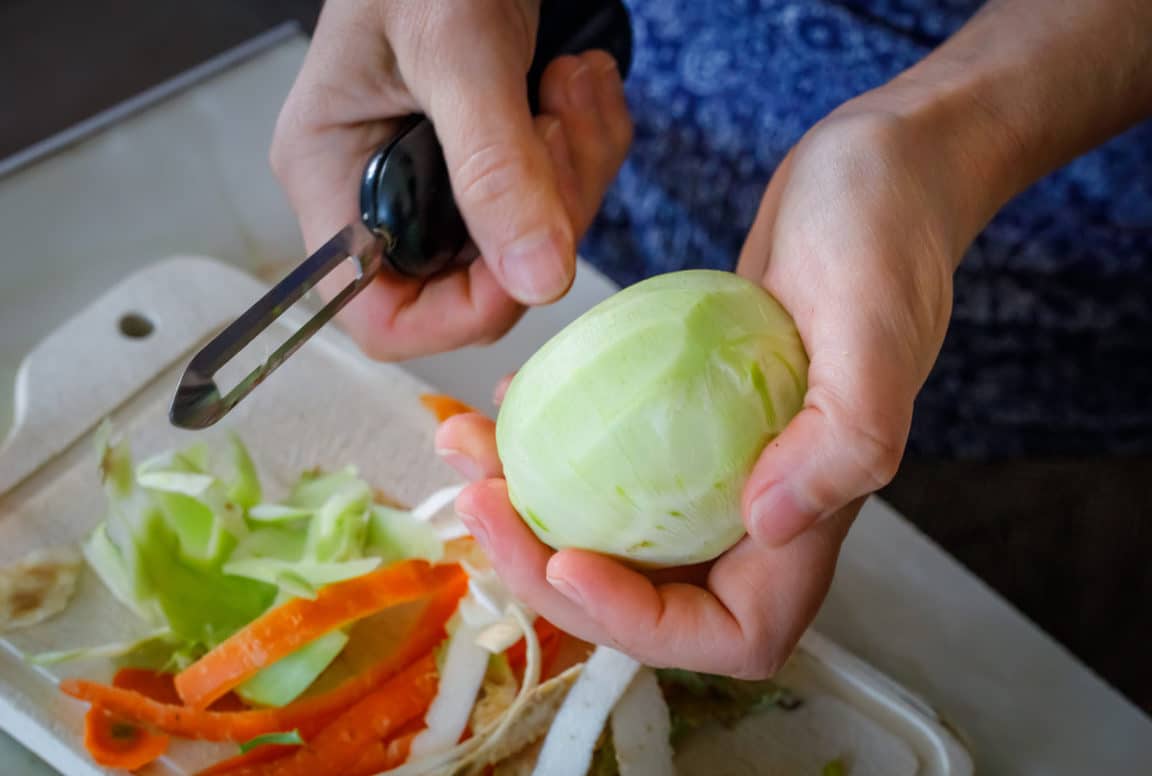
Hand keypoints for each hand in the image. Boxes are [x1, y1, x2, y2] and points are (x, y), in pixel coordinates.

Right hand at [270, 0, 631, 358]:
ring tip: (572, 82)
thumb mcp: (457, 51)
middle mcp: (385, 192)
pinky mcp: (498, 156)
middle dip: (543, 212)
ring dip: (577, 167)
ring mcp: (446, 177)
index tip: (524, 261)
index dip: (454, 314)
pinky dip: (589, 140)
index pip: (378, 312)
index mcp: (333, 177)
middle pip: (477, 279)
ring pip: (533, 237)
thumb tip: (537, 280)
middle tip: (559, 124)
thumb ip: (494, 167)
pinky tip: (578, 77)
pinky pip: (561, 192)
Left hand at [436, 102, 979, 677]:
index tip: (567, 558)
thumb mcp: (875, 325)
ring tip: (465, 448)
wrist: (878, 165)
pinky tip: (505, 404)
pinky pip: (609, 455)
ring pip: (613, 526)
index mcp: (814, 512)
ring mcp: (720, 457)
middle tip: (477, 499)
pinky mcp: (687, 409)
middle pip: (647, 591)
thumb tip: (765, 523)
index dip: (642, 624)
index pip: (731, 632)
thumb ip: (846, 439)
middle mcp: (762, 500)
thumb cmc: (886, 230)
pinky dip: (549, 445)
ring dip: (528, 508)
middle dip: (546, 567)